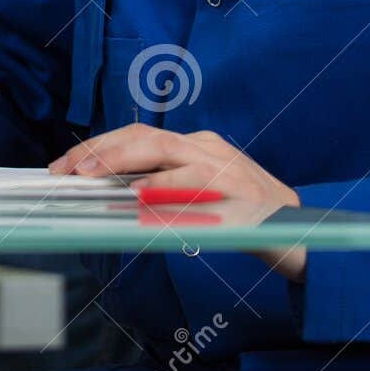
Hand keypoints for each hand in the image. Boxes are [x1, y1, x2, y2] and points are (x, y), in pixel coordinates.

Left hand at [50, 124, 306, 282]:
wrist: (305, 234)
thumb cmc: (246, 218)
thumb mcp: (200, 197)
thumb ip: (163, 192)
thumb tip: (113, 200)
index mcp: (194, 145)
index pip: (137, 136)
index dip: (98, 147)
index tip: (64, 165)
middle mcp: (206, 146)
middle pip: (144, 137)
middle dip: (100, 150)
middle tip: (68, 169)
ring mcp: (223, 164)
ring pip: (164, 150)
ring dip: (123, 161)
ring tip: (92, 174)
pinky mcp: (238, 188)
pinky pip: (195, 184)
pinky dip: (165, 188)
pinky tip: (140, 196)